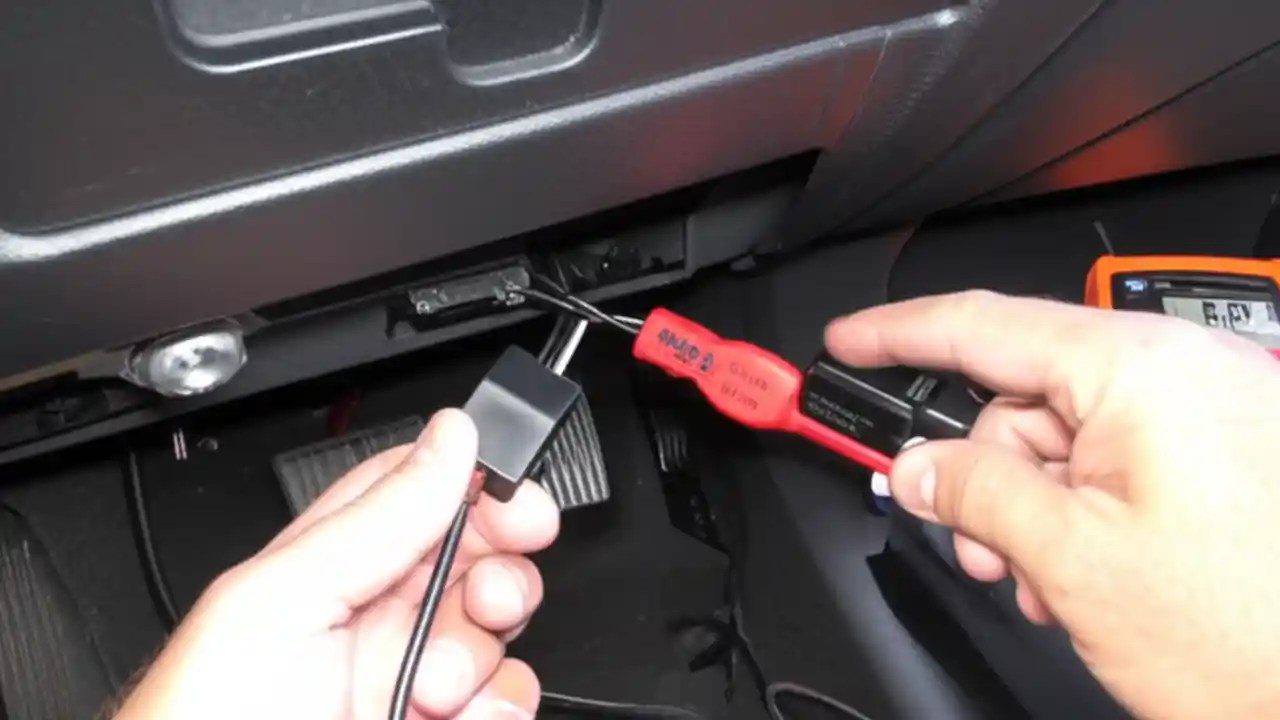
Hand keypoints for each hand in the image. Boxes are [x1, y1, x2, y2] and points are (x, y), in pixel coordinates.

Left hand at [114, 409, 558, 719]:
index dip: (478, 484)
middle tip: (486, 597)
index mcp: (330, 568)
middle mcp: (374, 622)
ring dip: (481, 661)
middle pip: (478, 563)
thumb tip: (450, 437)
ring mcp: (407, 683)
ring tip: (427, 689)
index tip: (515, 498)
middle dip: (500, 574)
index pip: (423, 494)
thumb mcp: (280, 602)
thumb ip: (374, 518)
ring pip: (500, 640)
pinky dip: (495, 713)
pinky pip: (505, 707)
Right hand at [827, 291, 1279, 719]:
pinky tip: (1082, 573)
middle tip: (968, 538)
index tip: (850, 341)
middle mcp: (1184, 374)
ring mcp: (1211, 413)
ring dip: (1030, 508)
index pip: (985, 324)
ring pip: (1065, 438)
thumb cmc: (1254, 636)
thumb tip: (921, 466)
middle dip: (982, 471)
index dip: (900, 333)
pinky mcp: (1227, 454)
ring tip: (1041, 580)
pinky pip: (1116, 460)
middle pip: (1023, 395)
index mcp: (1142, 371)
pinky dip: (1080, 512)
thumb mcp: (1071, 558)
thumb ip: (976, 493)